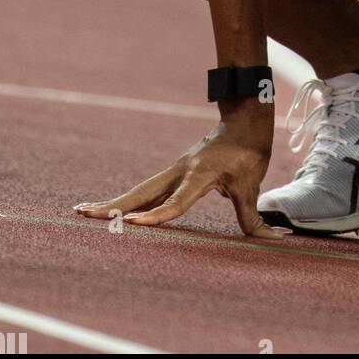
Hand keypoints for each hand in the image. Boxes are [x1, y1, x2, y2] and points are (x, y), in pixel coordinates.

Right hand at [72, 101, 288, 238]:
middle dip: (114, 205)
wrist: (243, 120)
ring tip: (84, 211)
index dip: (156, 216)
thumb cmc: (248, 150)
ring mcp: (175, 171)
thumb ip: (253, 216)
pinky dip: (130, 200)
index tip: (131, 224)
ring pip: (141, 190)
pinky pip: (149, 190)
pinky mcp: (175, 173)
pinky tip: (113, 210)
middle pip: (143, 192)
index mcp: (199, 174)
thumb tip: (274, 239)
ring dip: (115, 202)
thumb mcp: (252, 182)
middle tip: (84, 213)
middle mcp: (181, 171)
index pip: (175, 201)